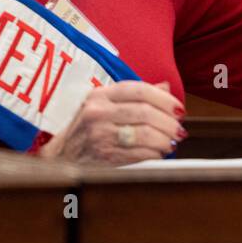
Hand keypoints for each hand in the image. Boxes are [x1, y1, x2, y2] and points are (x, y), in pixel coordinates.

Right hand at [40, 80, 184, 164]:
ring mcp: (99, 135)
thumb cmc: (89, 127)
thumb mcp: (106, 104)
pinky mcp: (103, 156)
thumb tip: (166, 86)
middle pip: (145, 113)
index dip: (165, 99)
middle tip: (179, 129)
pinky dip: (154, 154)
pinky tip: (159, 153)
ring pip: (144, 134)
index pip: (140, 90)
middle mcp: (98, 112)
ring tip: (171, 142)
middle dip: (169, 122)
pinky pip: (138, 154)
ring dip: (164, 140)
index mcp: (101, 95)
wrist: (62, 156)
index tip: (179, 109)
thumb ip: (135, 95)